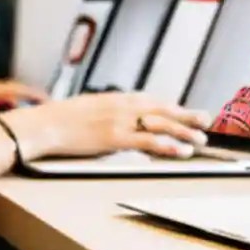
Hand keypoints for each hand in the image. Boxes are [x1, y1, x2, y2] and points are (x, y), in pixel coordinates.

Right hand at [1, 92, 209, 160]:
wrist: (43, 124)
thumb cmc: (60, 119)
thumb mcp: (89, 107)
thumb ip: (108, 111)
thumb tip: (120, 119)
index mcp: (117, 98)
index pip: (152, 101)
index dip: (173, 107)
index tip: (187, 112)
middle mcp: (123, 106)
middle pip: (163, 109)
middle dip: (186, 116)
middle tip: (206, 121)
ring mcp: (120, 121)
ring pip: (161, 125)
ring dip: (183, 132)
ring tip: (199, 140)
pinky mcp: (115, 138)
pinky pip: (147, 142)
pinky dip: (167, 146)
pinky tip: (180, 151)